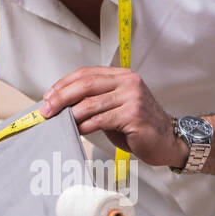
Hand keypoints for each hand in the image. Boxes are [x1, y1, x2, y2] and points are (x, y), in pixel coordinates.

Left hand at [39, 67, 185, 167]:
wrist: (168, 141)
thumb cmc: (138, 126)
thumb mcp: (114, 107)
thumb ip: (94, 102)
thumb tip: (61, 105)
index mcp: (122, 75)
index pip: (86, 74)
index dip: (64, 84)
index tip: (48, 96)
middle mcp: (128, 82)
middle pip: (86, 85)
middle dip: (61, 97)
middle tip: (46, 109)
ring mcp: (132, 97)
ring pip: (91, 103)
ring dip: (70, 115)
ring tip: (58, 122)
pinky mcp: (133, 115)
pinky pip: (101, 120)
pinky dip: (85, 126)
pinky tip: (76, 131)